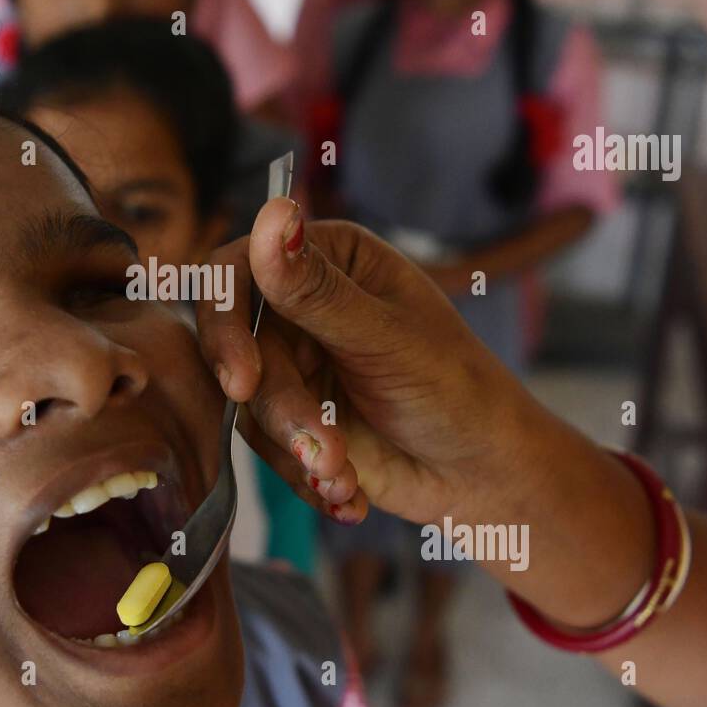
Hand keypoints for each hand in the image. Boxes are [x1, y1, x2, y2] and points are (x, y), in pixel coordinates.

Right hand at [196, 199, 553, 527]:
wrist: (480, 475)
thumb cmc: (457, 389)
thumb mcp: (388, 338)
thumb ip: (317, 290)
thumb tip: (274, 213)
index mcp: (327, 259)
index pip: (239, 268)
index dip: (225, 320)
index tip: (240, 379)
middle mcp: (300, 306)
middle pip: (238, 346)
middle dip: (280, 407)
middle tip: (316, 449)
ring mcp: (291, 364)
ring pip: (248, 402)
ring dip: (298, 447)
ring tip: (344, 477)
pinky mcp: (288, 418)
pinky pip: (263, 444)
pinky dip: (303, 474)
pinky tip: (348, 493)